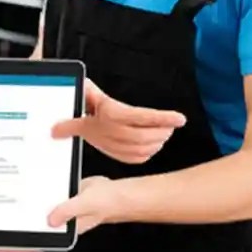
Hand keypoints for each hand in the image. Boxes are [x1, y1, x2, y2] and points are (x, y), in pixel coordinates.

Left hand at [0, 177, 117, 251]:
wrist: (116, 192)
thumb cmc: (107, 203)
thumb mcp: (86, 205)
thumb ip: (68, 211)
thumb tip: (51, 218)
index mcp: (61, 231)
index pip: (32, 243)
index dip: (12, 247)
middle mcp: (55, 222)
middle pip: (27, 228)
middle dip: (9, 229)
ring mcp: (54, 210)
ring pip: (31, 213)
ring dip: (17, 210)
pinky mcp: (56, 197)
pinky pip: (39, 197)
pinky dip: (29, 194)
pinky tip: (18, 188)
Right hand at [51, 79, 185, 163]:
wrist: (72, 114)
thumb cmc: (85, 99)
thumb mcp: (85, 93)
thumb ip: (92, 95)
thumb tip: (83, 98)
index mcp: (107, 114)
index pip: (140, 118)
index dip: (162, 119)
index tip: (179, 118)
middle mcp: (108, 131)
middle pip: (142, 137)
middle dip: (162, 131)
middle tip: (173, 124)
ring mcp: (110, 144)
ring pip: (140, 149)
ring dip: (158, 141)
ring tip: (167, 132)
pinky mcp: (112, 151)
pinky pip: (134, 158)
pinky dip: (148, 154)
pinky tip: (155, 145)